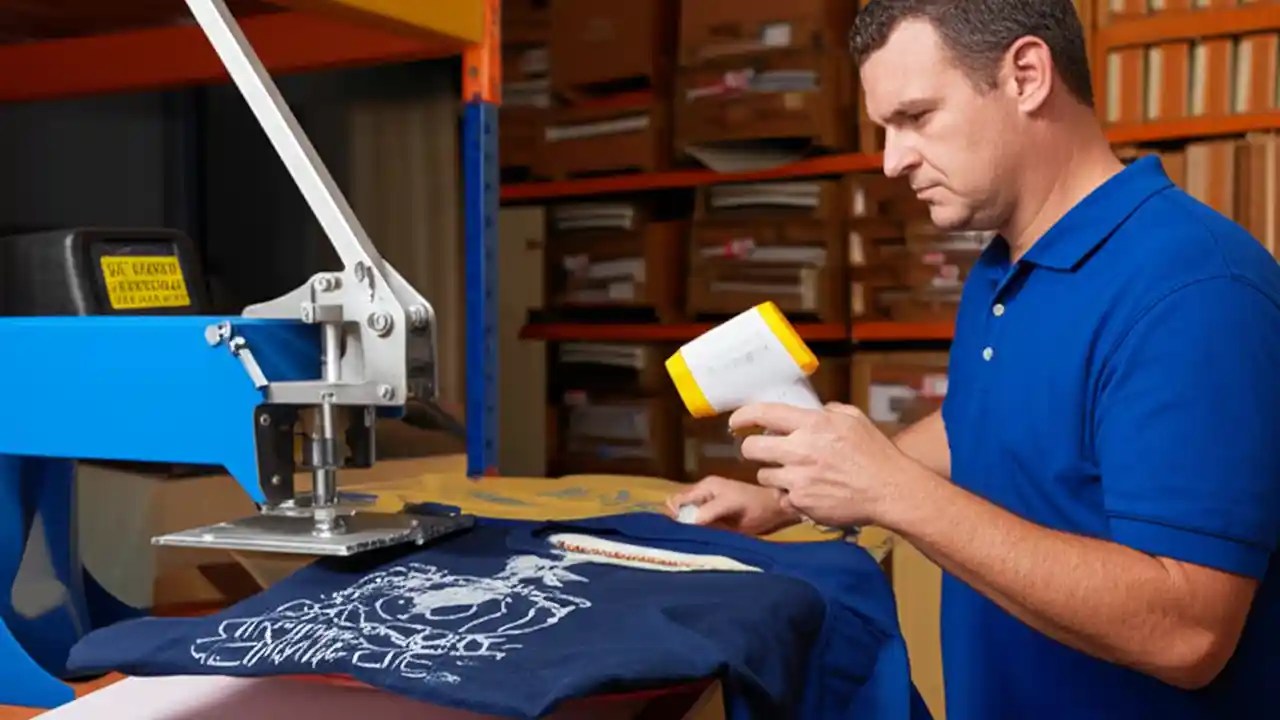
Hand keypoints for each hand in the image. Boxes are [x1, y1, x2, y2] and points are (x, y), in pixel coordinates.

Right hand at [665, 475, 801, 535]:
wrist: (777, 510)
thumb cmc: (755, 506)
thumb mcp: (729, 506)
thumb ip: (707, 513)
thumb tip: (686, 523)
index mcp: (704, 487)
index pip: (677, 501)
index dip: (674, 516)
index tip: (677, 533)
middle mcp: (702, 495)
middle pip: (679, 510)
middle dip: (679, 524)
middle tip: (684, 540)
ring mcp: (709, 508)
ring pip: (688, 521)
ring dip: (688, 531)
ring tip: (692, 543)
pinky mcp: (715, 520)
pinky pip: (699, 527)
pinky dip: (697, 535)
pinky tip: (701, 543)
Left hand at [731, 401, 925, 529]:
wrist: (891, 491)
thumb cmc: (876, 454)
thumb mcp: (854, 419)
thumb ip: (827, 411)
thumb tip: (810, 411)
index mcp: (813, 424)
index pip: (763, 413)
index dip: (742, 416)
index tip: (736, 421)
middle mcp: (801, 450)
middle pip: (751, 448)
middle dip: (752, 448)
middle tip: (762, 450)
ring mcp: (799, 479)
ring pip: (764, 475)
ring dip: (774, 474)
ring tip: (795, 474)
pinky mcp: (801, 503)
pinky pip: (782, 497)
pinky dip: (791, 496)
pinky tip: (808, 492)